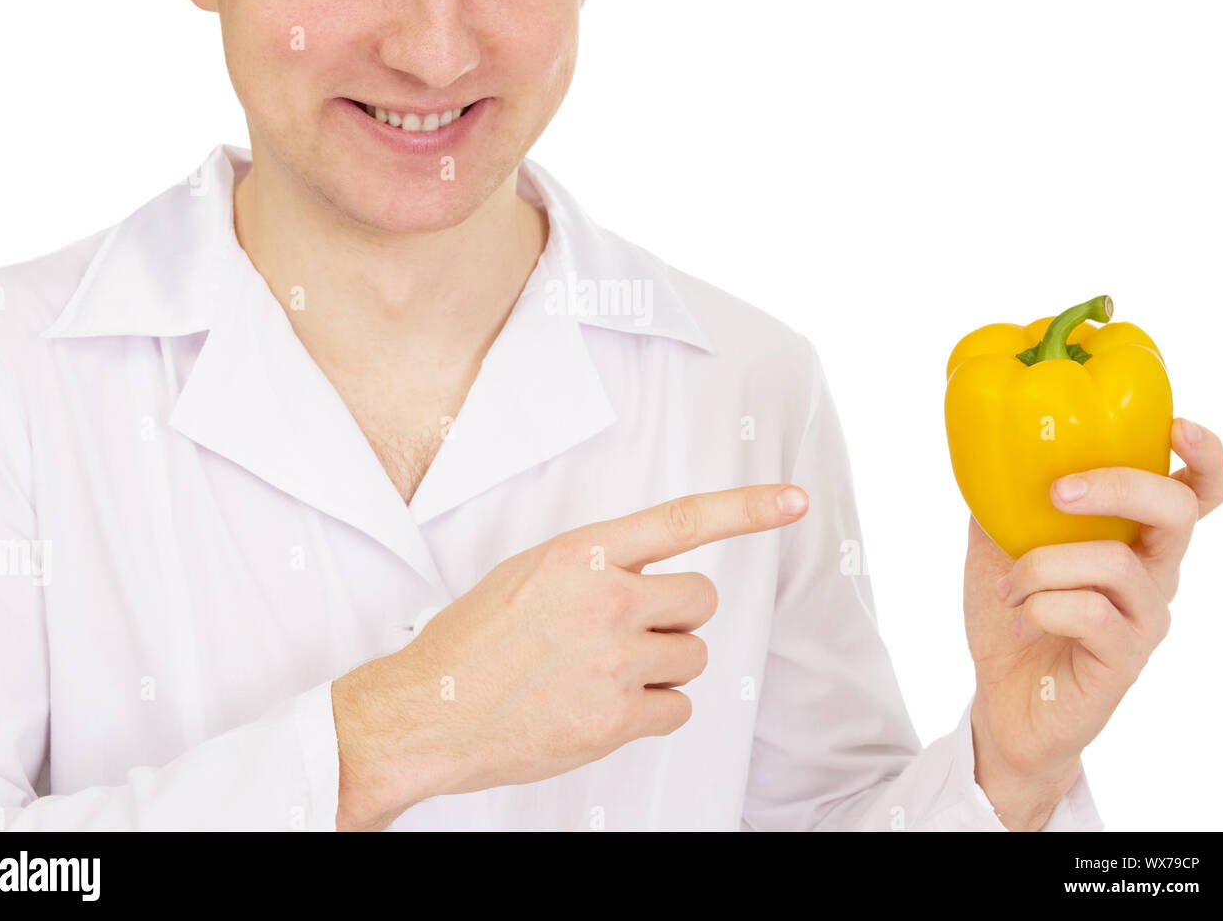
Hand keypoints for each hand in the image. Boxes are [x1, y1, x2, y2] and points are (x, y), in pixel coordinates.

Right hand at [332, 482, 810, 829]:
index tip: (794, 501)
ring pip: (693, 657)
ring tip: (605, 672)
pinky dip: (651, 712)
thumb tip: (649, 575)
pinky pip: (676, 709)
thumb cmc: (472, 642)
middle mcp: (605, 600)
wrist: (428, 713)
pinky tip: (603, 707)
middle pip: (701, 600)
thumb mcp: (529, 573)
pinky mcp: (614, 719)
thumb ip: (595, 565)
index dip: (747, 508)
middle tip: (630, 632)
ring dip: (664, 666)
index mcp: (581, 554)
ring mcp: (613, 662)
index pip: (682, 520)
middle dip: (678, 617)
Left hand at [963, 417, 1222, 829]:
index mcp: (1134, 539)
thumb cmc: (1013, 615)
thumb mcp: (998, 543)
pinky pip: (1089, 614)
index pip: (1196, 492)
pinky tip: (1020, 619)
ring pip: (1117, 564)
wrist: (1005, 700)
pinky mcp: (1123, 660)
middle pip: (1177, 511)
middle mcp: (1154, 575)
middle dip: (1119, 486)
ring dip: (1043, 564)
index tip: (1175, 424)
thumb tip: (984, 443)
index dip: (1204, 455)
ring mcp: (1144, 619)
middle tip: (1058, 491)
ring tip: (1009, 587)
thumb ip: (1004, 497)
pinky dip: (1041, 606)